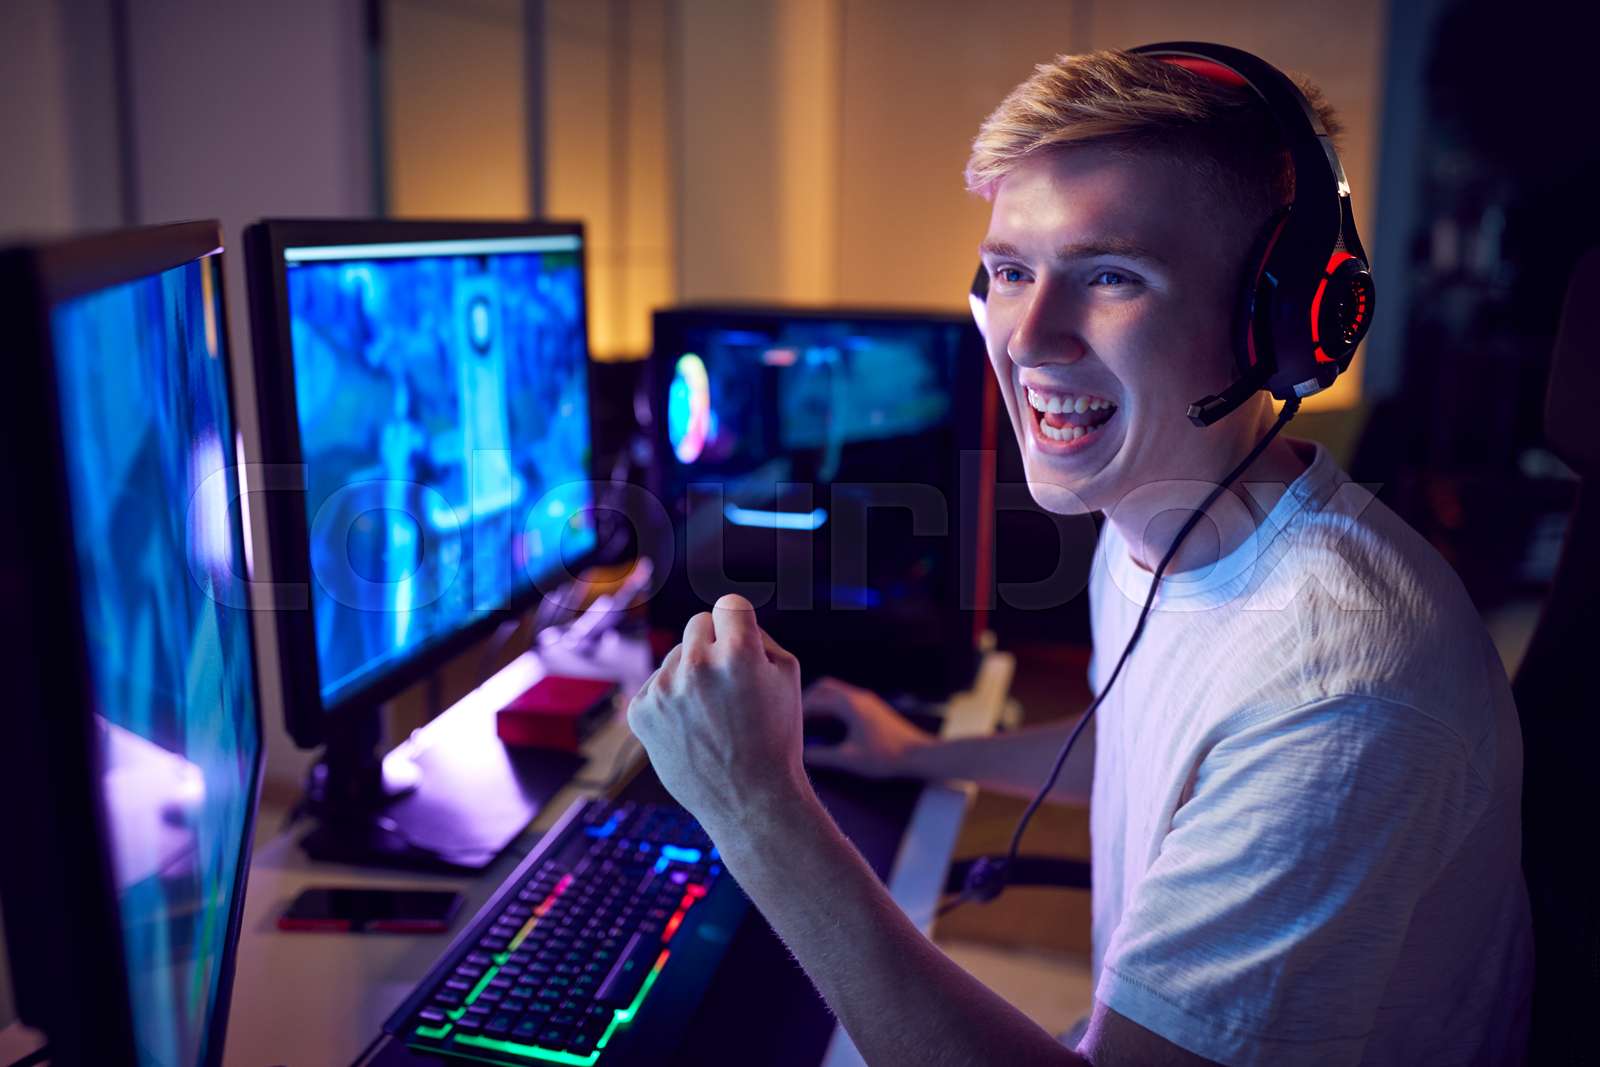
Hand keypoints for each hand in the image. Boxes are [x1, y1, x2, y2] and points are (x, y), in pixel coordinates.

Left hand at [627, 594, 813, 834]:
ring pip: (676, 656)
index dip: (738, 624)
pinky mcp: (640, 710)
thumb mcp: (788, 675)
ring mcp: (664, 689)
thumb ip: (757, 634)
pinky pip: (656, 684)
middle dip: (714, 645)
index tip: (741, 642)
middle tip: (729, 684)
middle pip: (698, 624)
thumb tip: (724, 616)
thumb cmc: (775, 736)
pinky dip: (670, 700)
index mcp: (738, 652)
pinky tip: (690, 727)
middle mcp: (697, 665)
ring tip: (712, 716)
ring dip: (691, 674)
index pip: (728, 605)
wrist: (748, 801)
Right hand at [801, 677, 934, 778]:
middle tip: (793, 715)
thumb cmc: (885, 756)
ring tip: (808, 719)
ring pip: (836, 692)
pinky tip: (831, 723)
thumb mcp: (850, 759)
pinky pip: (846, 699)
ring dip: (821, 702)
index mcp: (849, 704)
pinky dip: (833, 706)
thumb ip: (823, 756)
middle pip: (825, 688)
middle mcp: (858, 697)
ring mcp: (867, 700)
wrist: (919, 754)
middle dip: (807, 699)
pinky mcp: (874, 708)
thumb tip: (801, 756)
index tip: (784, 721)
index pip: (815, 699)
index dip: (797, 709)